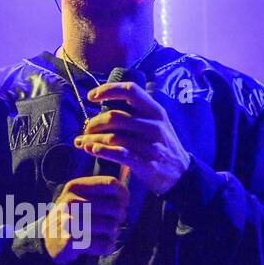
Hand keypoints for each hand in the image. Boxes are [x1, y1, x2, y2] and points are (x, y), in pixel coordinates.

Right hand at [42, 175, 129, 264]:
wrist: (49, 240)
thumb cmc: (72, 216)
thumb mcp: (80, 196)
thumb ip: (101, 192)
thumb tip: (126, 197)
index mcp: (75, 187)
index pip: (110, 184)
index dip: (123, 195)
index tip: (123, 203)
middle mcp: (71, 202)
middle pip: (115, 207)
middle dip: (120, 217)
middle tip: (115, 222)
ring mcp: (70, 222)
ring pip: (112, 227)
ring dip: (114, 233)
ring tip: (108, 234)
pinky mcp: (72, 242)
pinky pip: (104, 244)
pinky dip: (108, 246)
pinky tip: (103, 245)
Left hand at [74, 81, 190, 195]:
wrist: (181, 174)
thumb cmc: (163, 145)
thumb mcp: (157, 123)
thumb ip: (138, 113)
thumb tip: (107, 103)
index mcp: (156, 111)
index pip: (130, 91)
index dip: (108, 90)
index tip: (92, 96)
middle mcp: (154, 126)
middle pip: (115, 116)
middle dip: (95, 122)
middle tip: (86, 129)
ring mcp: (151, 145)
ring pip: (113, 136)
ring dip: (93, 138)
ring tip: (82, 142)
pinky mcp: (146, 163)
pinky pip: (119, 154)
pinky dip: (101, 150)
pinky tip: (92, 149)